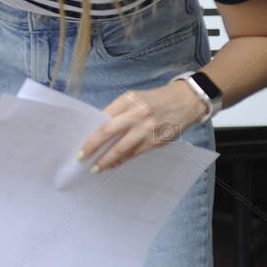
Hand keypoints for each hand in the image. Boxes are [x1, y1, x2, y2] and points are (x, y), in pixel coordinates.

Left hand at [77, 82, 206, 170]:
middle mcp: (137, 113)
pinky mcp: (156, 141)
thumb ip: (118, 112)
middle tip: (82, 159)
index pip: (103, 119)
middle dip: (93, 147)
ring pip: (121, 148)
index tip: (81, 147)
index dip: (90, 135)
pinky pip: (135, 154)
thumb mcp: (135, 99)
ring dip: (107, 160)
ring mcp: (147, 128)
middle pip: (108, 132)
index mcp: (128, 100)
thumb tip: (98, 131)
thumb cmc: (155, 100)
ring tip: (96, 168)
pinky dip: (122, 160)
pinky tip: (114, 164)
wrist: (186, 101)